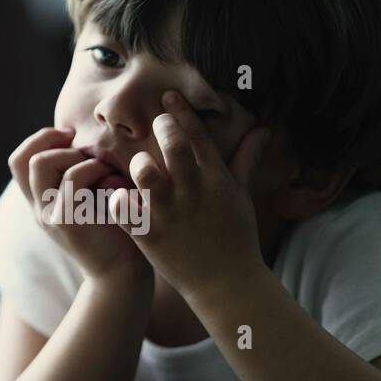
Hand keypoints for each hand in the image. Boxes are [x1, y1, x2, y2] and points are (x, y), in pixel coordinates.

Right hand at [8, 126, 151, 286]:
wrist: (122, 275)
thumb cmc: (114, 232)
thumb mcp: (88, 201)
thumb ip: (76, 178)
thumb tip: (79, 141)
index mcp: (41, 203)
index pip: (18, 161)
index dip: (39, 140)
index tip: (71, 138)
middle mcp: (39, 210)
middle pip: (24, 158)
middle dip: (55, 143)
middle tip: (86, 151)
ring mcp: (49, 216)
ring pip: (42, 163)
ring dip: (76, 156)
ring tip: (103, 169)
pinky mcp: (67, 222)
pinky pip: (72, 178)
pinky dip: (94, 169)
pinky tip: (113, 182)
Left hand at [112, 91, 270, 299]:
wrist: (227, 284)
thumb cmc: (235, 237)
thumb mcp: (241, 195)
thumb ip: (246, 159)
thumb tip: (263, 129)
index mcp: (215, 179)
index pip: (197, 134)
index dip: (181, 111)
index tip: (168, 96)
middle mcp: (193, 192)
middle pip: (173, 144)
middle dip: (162, 127)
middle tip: (157, 126)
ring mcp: (169, 213)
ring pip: (144, 172)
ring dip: (138, 165)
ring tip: (141, 169)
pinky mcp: (149, 235)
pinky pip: (122, 207)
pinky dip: (118, 199)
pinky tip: (122, 199)